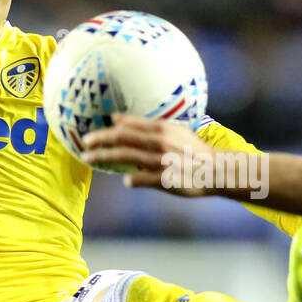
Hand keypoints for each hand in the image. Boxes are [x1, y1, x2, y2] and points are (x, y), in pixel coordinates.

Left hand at [82, 115, 219, 196]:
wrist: (217, 169)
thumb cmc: (192, 150)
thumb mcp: (174, 131)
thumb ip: (147, 126)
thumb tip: (117, 120)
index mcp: (161, 129)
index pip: (128, 126)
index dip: (107, 129)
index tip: (90, 134)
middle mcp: (159, 142)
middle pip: (123, 139)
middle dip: (100, 140)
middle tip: (84, 143)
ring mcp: (163, 161)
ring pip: (128, 156)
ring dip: (105, 157)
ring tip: (89, 158)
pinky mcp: (167, 179)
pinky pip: (145, 179)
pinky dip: (134, 179)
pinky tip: (125, 181)